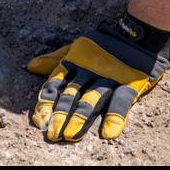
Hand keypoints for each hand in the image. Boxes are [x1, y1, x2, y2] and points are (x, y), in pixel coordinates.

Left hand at [27, 16, 169, 142]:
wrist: (138, 35)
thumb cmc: (104, 43)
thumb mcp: (77, 47)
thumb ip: (55, 59)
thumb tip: (30, 67)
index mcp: (75, 63)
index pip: (56, 83)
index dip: (47, 101)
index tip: (40, 119)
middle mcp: (89, 72)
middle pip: (71, 95)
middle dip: (60, 114)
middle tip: (52, 133)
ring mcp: (109, 78)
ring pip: (91, 99)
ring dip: (80, 118)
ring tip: (71, 135)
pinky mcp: (129, 84)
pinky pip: (121, 101)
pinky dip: (115, 117)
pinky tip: (108, 132)